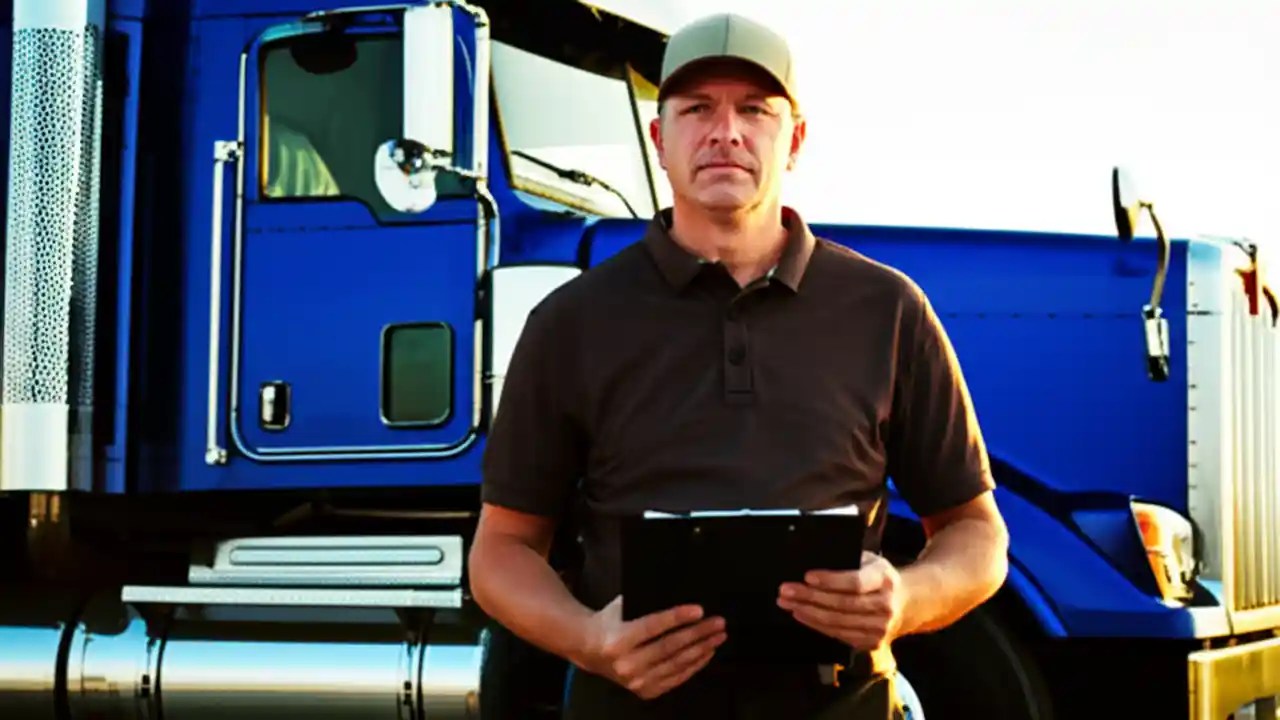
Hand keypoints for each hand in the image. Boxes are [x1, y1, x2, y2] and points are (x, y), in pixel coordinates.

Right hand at [574, 596, 725, 699]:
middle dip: (698, 634)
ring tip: (718, 636)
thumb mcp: (621, 606)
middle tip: (719, 623)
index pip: (653, 627)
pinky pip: (676, 678)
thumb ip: (646, 603)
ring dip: (702, 649)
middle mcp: (627, 663)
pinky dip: (694, 665)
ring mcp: (636, 681)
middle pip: (670, 647)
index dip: (677, 618)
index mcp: (619, 639)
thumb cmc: (610, 621)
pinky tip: (707, 653)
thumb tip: (680, 593)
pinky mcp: (645, 691)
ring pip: (676, 664)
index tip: (700, 610)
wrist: (589, 650)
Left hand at [776, 551, 906, 650]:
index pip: (856, 582)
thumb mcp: (870, 560)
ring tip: (786, 602)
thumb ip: (849, 560)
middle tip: (786, 590)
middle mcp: (885, 605)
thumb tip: (814, 560)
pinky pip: (838, 634)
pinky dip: (816, 625)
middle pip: (842, 604)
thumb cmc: (879, 578)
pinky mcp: (872, 642)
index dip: (830, 581)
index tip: (807, 576)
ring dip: (807, 612)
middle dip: (809, 597)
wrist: (905, 603)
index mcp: (884, 579)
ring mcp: (880, 627)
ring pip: (837, 622)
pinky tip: (801, 615)